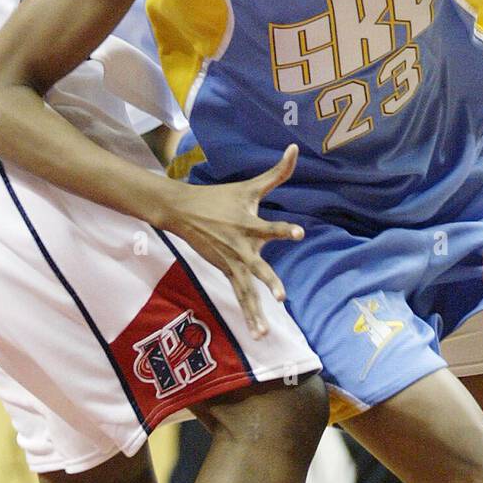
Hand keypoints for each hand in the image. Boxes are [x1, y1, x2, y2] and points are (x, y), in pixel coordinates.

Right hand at [159, 145, 304, 337]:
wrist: (183, 211)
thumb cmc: (221, 197)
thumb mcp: (250, 186)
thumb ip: (277, 172)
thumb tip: (295, 148)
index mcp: (248, 223)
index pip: (269, 227)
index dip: (284, 229)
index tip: (299, 232)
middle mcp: (241, 246)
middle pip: (257, 267)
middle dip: (268, 281)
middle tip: (281, 296)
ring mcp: (232, 262)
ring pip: (246, 290)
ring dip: (255, 311)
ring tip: (265, 332)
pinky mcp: (226, 272)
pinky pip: (240, 296)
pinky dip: (249, 315)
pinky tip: (259, 333)